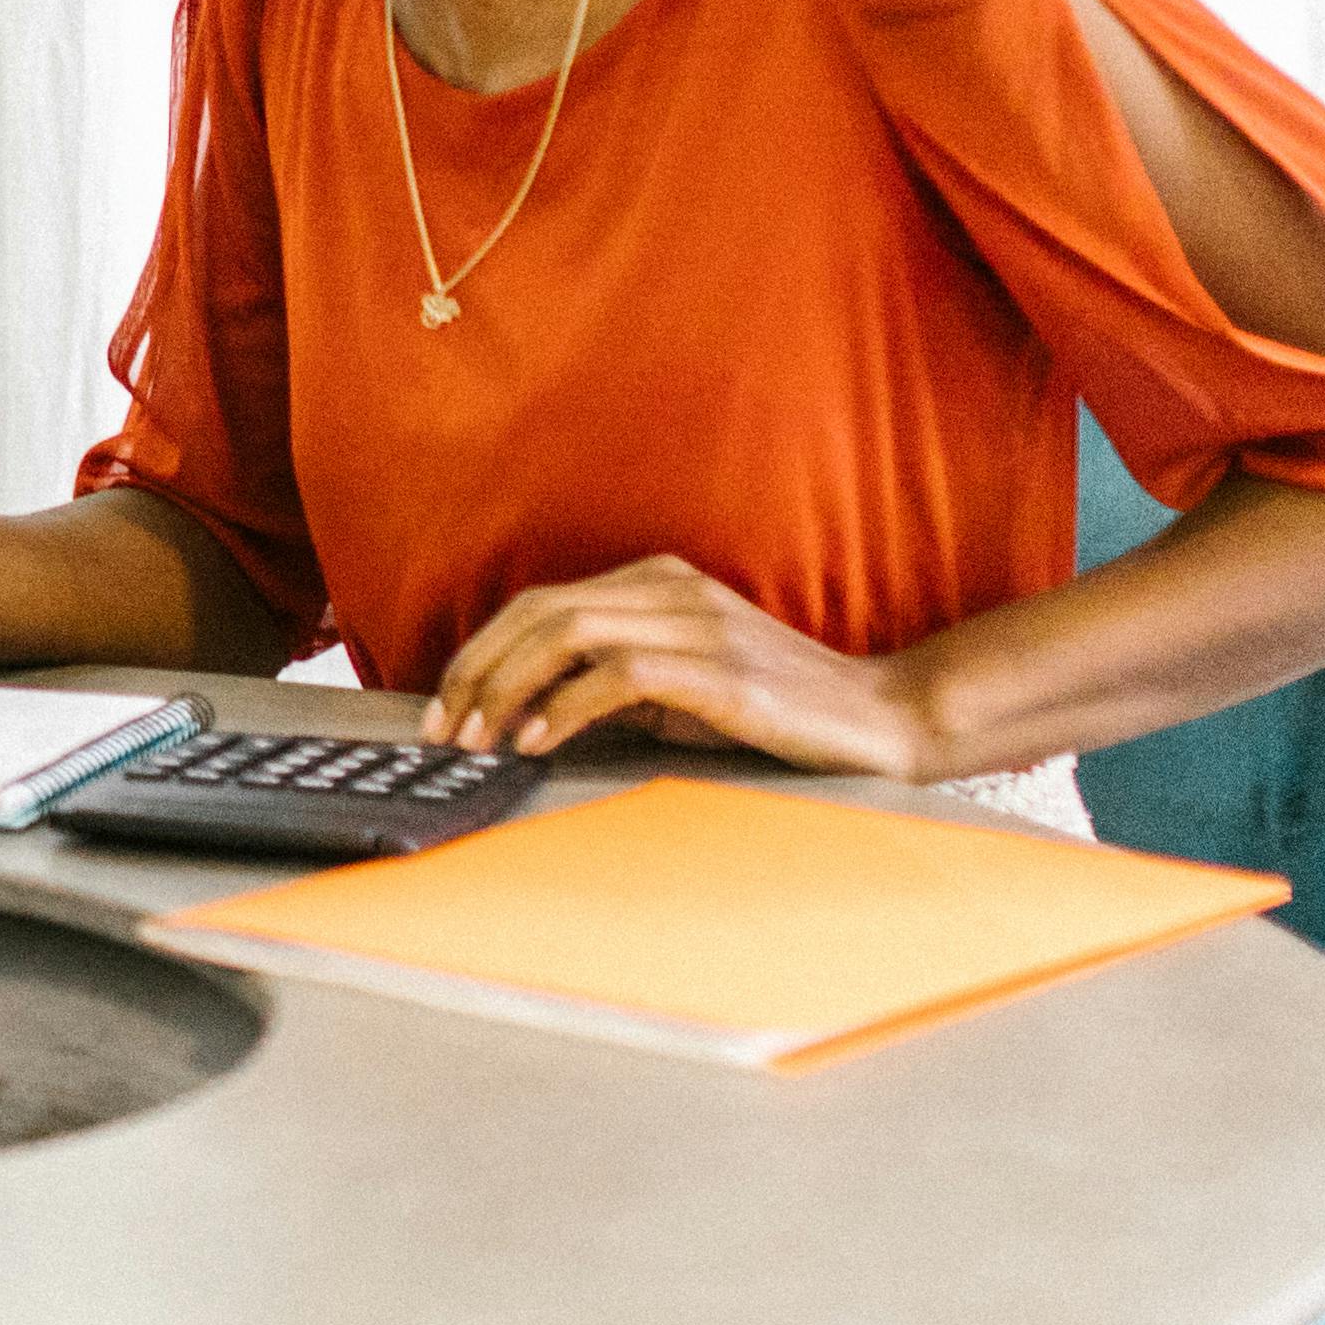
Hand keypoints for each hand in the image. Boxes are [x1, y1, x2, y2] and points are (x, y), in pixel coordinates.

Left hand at [424, 558, 939, 776]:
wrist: (879, 718)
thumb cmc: (775, 709)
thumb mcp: (682, 686)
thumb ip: (613, 682)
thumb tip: (524, 714)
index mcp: (659, 583)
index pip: (539, 603)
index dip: (481, 652)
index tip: (445, 706)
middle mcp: (673, 590)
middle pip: (540, 611)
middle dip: (477, 670)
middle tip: (445, 728)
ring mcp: (700, 625)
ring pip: (568, 631)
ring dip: (508, 688)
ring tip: (479, 737)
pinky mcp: (723, 671)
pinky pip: (619, 672)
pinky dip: (564, 706)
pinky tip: (537, 741)